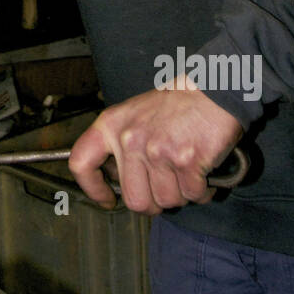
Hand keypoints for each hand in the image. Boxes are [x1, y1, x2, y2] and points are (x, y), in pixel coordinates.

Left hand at [68, 77, 243, 213]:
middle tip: (165, 190)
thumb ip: (120, 145)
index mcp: (111, 126)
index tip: (107, 199)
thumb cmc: (175, 104)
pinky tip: (203, 173)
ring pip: (166, 201)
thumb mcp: (134, 114)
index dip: (93, 189)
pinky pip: (193, 195)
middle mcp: (130, 140)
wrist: (212, 89)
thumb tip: (116, 181)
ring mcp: (158, 151)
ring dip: (181, 195)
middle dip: (153, 204)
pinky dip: (201, 191)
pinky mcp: (186, 160)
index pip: (81, 163)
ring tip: (186, 173)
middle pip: (134, 200)